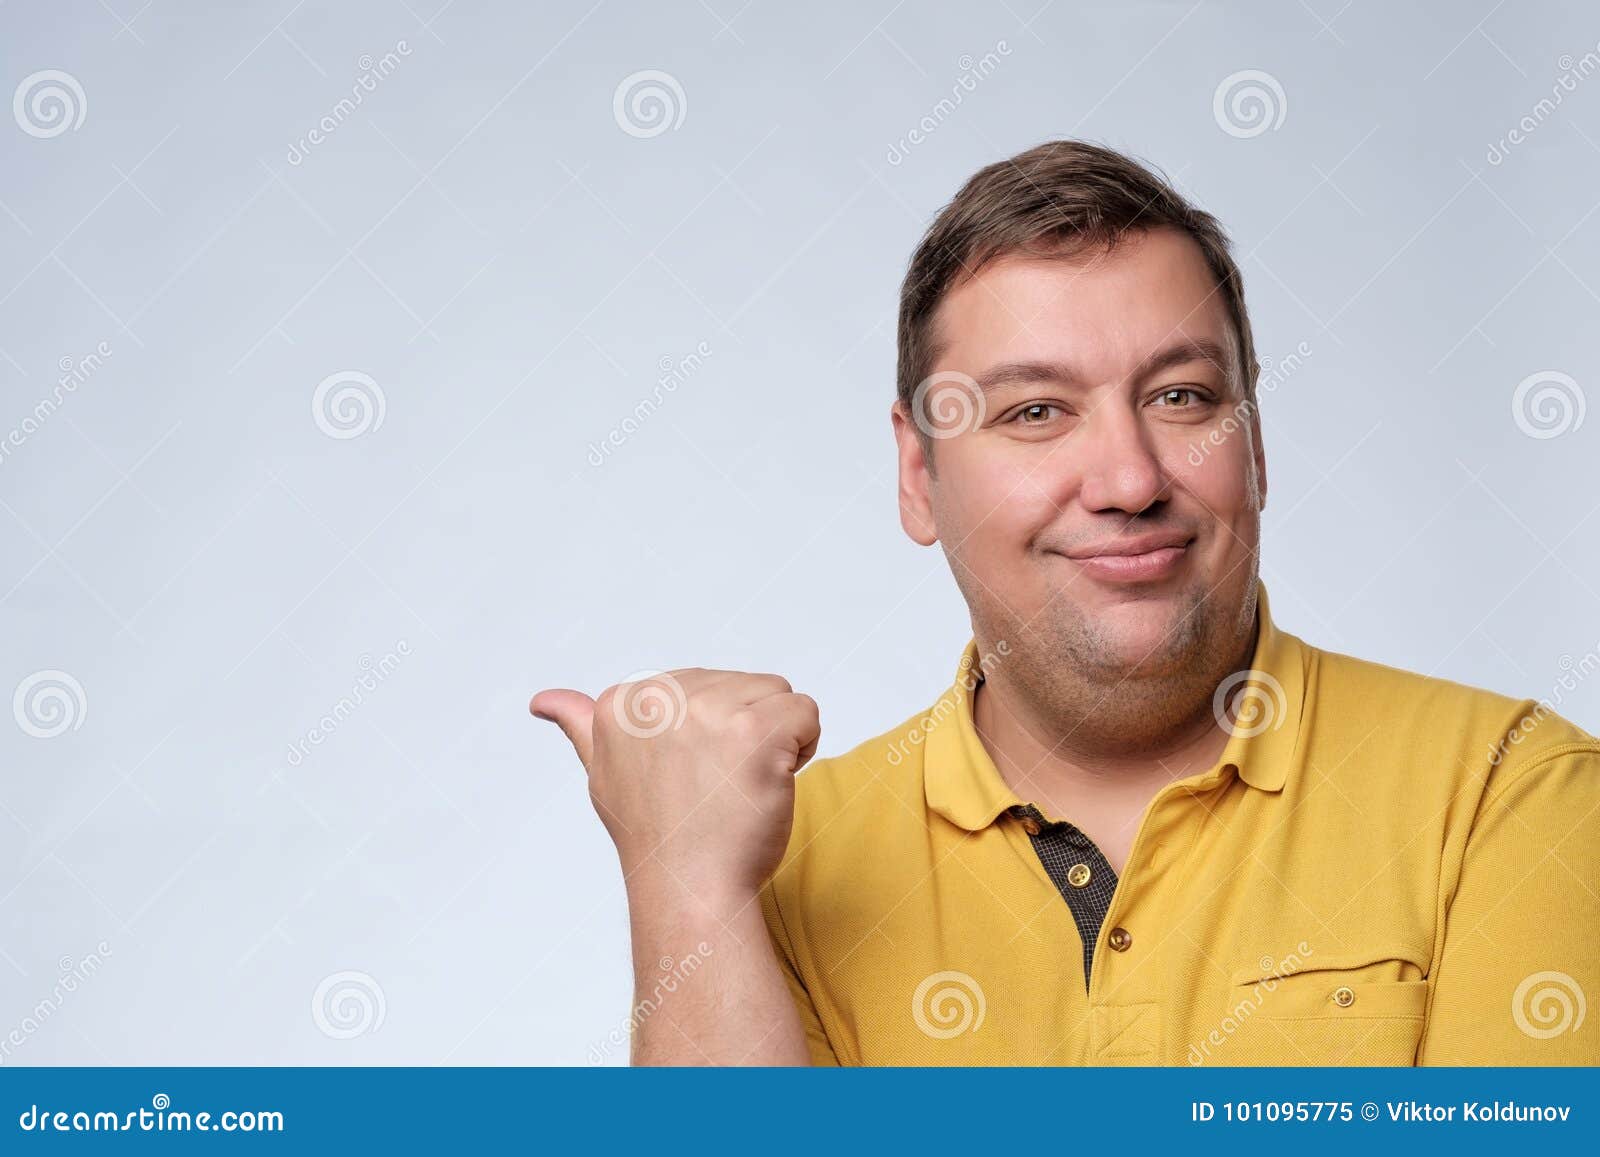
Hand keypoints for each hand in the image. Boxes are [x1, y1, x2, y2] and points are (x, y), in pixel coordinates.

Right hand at [530, 669, 819, 910]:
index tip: (684, 776)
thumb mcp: (605, 773)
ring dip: (775, 741)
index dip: (707, 732)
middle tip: (714, 788)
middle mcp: (659, 697)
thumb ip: (583, 725)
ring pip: (776, 696)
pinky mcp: (756, 730)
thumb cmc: (658, 838)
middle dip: (743, 733)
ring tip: (740, 786)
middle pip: (741, 685)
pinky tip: (770, 784)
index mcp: (621, 700)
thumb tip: (544, 699)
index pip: (700, 684)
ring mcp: (708, 711)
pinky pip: (806, 713)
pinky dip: (802, 749)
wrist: (691, 891)